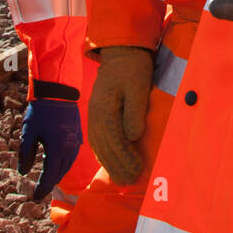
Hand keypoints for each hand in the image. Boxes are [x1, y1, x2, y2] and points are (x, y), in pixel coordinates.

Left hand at [18, 97, 81, 200]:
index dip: (42, 187)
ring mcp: (76, 142)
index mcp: (57, 149)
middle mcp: (69, 149)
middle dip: (49, 183)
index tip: (35, 196)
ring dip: (57, 174)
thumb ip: (25, 154)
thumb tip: (23, 172)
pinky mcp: (77, 136)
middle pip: (59, 173)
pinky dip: (63, 164)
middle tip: (39, 191)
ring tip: (48, 180)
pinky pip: (71, 156)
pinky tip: (57, 163)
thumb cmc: (41, 112)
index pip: (49, 175)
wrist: (58, 92)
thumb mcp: (29, 133)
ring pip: (67, 165)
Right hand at [87, 46, 154, 186]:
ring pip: (98, 145)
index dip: (125, 158)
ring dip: (109, 163)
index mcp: (104, 108)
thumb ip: (135, 112)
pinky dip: (103, 154)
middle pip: (104, 147)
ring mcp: (93, 114)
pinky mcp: (96, 113)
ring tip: (122, 177)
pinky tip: (111, 162)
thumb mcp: (138, 86)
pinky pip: (96, 139)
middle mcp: (95, 114)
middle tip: (131, 180)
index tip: (138, 170)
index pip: (114, 140)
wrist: (121, 52)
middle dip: (117, 166)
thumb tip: (132, 136)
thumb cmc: (133, 68)